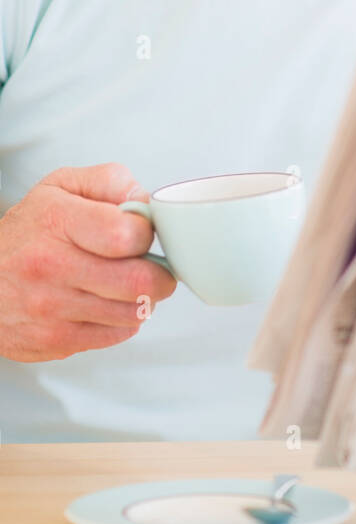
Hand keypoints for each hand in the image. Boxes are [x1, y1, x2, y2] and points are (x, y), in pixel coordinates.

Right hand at [0, 163, 176, 362]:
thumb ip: (110, 183)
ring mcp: (51, 308)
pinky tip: (105, 303)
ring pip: (134, 312)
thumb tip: (146, 203)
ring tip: (125, 283)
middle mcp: (51, 266)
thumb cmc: (26, 233)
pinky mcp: (55, 340)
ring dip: (142, 299)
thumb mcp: (61, 187)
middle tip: (153, 266)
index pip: (128, 234)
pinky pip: (116, 335)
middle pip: (140, 281)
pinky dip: (121, 320)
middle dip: (160, 273)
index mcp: (57, 221)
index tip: (140, 233)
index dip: (147, 233)